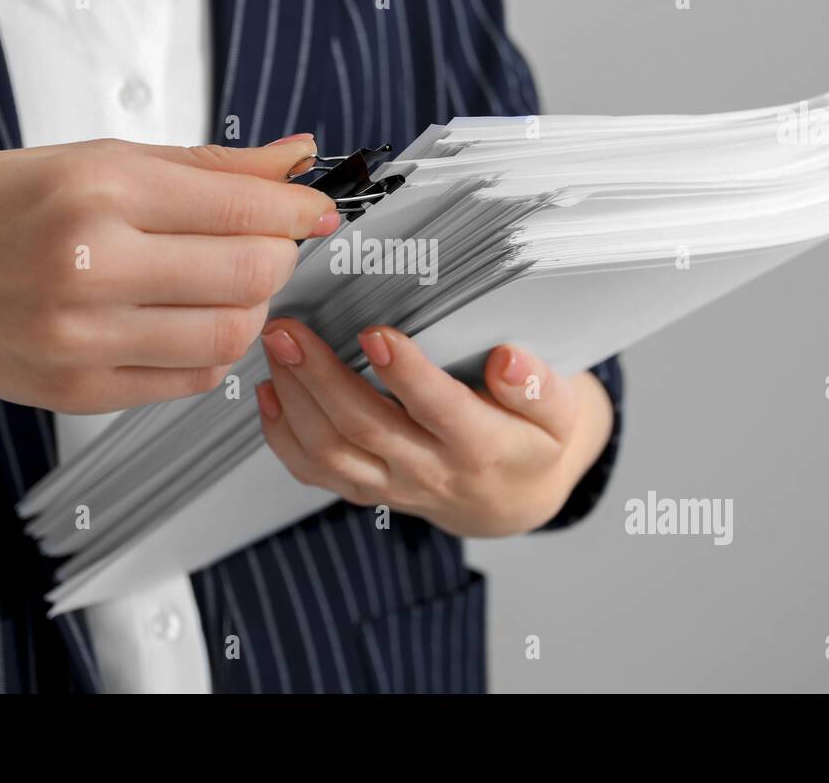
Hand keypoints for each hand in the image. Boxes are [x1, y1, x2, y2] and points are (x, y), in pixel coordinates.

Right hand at [0, 135, 334, 504]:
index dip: (300, 212)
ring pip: (232, 334)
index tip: (315, 212)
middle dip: (278, 258)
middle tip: (261, 245)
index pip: (245, 208)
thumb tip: (299, 158)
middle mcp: (89, 263)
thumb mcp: (95, 159)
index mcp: (96, 187)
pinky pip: (192, 379)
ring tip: (223, 285)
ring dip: (251, 309)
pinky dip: (210, 349)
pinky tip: (184, 321)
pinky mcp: (80, 392)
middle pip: (252, 275)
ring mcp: (82, 336)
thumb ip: (207, 165)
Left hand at [255, 320, 614, 537]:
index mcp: (482, 446)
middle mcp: (429, 470)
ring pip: (330, 452)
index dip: (406, 375)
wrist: (510, 500)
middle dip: (320, 376)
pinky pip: (315, 472)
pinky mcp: (365, 489)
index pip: (440, 410)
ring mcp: (391, 485)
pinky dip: (282, 435)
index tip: (374, 332)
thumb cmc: (531, 441)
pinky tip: (268, 392)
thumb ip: (537, 386)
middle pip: (365, 428)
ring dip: (293, 399)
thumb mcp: (560, 414)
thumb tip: (508, 359)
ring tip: (275, 346)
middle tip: (290, 328)